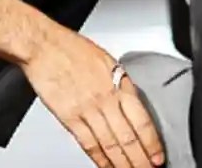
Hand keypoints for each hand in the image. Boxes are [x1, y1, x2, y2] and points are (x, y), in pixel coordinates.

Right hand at [24, 28, 165, 166]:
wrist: (43, 45)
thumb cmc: (70, 48)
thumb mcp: (107, 60)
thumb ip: (120, 82)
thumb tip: (130, 98)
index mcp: (119, 82)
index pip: (142, 120)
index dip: (152, 143)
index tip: (157, 156)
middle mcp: (106, 98)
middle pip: (128, 138)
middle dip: (141, 160)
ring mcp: (88, 109)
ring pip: (111, 145)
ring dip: (122, 164)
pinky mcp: (69, 117)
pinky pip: (88, 143)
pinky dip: (99, 159)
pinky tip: (106, 166)